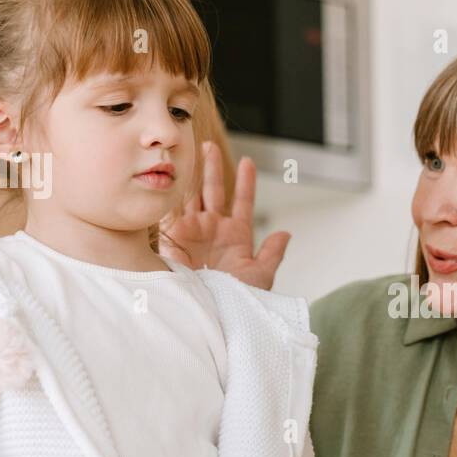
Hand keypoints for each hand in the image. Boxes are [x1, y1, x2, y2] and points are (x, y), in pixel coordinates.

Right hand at [158, 144, 290, 289]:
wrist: (210, 311)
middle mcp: (214, 230)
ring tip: (189, 148)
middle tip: (208, 145)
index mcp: (237, 236)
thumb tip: (286, 233)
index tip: (248, 162)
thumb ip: (272, 254)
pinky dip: (172, 189)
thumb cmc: (238, 300)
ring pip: (192, 195)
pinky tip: (170, 170)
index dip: (245, 183)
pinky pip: (172, 208)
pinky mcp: (175, 236)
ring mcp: (193, 231)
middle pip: (214, 191)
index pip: (242, 203)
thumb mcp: (260, 275)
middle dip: (212, 168)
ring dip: (191, 173)